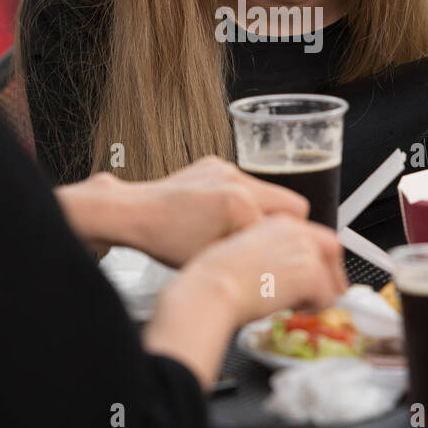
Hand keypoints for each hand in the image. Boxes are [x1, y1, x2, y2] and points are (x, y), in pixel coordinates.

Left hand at [55, 156, 309, 265]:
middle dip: (283, 227)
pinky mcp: (214, 163)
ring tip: (239, 232)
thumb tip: (281, 264)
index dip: (284, 246)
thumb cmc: (167, 242)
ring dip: (262, 212)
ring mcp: (225, 168)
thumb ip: (253, 255)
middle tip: (267, 246)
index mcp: (238, 205)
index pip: (292, 226)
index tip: (278, 257)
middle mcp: (236, 180)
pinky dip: (241, 199)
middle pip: (292, 204)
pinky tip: (220, 215)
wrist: (135, 214)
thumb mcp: (214, 258)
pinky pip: (245, 183)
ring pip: (269, 192)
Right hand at [178, 213, 346, 325]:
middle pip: (332, 247)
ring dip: (318, 294)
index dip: (319, 258)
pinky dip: (314, 309)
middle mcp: (295, 230)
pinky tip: (291, 309)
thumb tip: (288, 275)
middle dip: (333, 272)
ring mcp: (304, 249)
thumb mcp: (248, 253)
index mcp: (279, 222)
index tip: (319, 274)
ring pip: (330, 277)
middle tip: (329, 293)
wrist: (212, 286)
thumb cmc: (217, 276)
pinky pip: (327, 298)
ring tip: (295, 305)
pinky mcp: (309, 271)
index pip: (314, 235)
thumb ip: (273, 256)